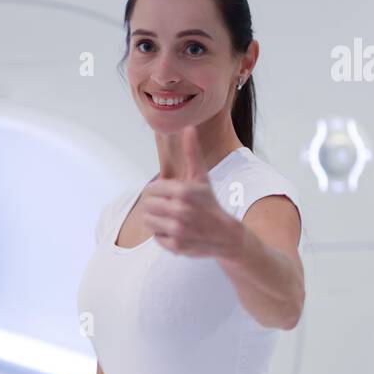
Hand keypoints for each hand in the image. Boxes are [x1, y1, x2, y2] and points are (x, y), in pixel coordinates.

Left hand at [134, 125, 243, 258]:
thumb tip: (188, 127)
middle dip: (157, 206)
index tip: (170, 195)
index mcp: (183, 191)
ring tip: (173, 219)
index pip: (151, 190)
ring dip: (157, 221)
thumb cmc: (210, 203)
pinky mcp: (176, 246)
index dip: (159, 192)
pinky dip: (163, 236)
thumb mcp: (202, 177)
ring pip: (148, 222)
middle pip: (147, 206)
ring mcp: (178, 230)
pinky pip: (156, 238)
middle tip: (171, 208)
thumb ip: (192, 152)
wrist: (226, 235)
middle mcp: (180, 211)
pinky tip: (177, 232)